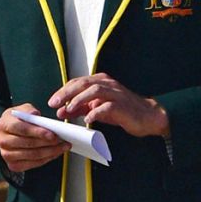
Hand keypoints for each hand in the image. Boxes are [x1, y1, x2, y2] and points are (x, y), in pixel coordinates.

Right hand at [0, 103, 64, 172]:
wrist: (9, 132)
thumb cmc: (17, 120)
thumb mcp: (22, 110)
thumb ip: (29, 110)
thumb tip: (35, 115)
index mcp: (3, 125)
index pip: (22, 129)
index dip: (38, 132)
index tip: (52, 134)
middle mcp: (2, 141)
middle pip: (29, 144)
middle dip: (48, 143)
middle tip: (61, 140)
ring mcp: (7, 155)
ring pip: (33, 155)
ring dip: (51, 151)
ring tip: (63, 146)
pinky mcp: (13, 165)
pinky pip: (34, 164)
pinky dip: (47, 158)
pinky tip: (55, 152)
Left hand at [49, 74, 168, 138]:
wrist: (147, 116)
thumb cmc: (121, 111)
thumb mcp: (96, 108)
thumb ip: (79, 108)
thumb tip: (61, 111)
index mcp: (100, 82)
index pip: (78, 82)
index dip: (63, 90)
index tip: (52, 102)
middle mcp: (108, 84)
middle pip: (84, 83)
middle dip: (67, 93)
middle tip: (55, 103)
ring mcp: (116, 94)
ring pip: (95, 90)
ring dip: (79, 100)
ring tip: (68, 110)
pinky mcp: (123, 106)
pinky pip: (108, 106)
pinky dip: (96, 112)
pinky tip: (87, 120)